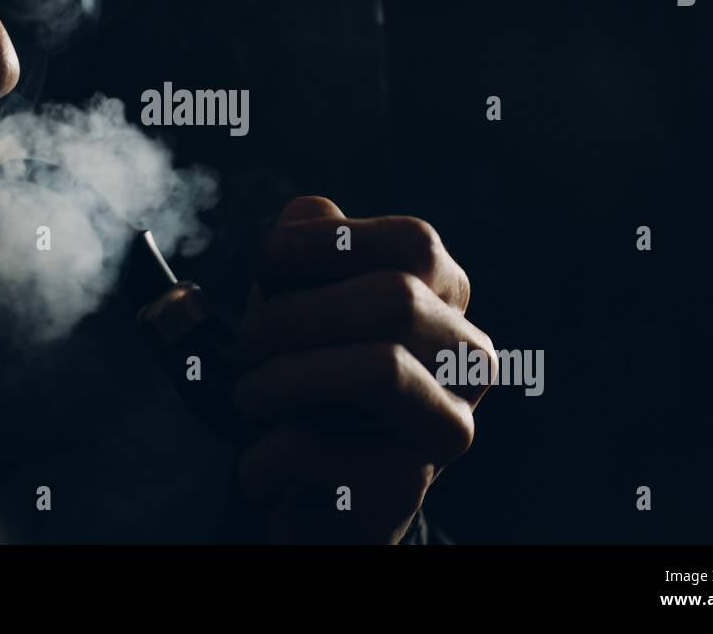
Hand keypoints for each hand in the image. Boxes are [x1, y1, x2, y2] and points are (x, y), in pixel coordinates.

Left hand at [232, 196, 495, 542]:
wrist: (314, 497)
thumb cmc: (307, 382)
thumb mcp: (297, 309)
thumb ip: (300, 256)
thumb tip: (303, 216)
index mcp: (444, 302)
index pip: (416, 244)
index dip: (335, 240)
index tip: (267, 254)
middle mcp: (466, 360)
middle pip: (395, 298)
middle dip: (294, 313)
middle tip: (246, 344)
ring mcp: (446, 427)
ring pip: (377, 370)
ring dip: (282, 378)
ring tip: (248, 396)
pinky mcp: (406, 488)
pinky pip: (319, 448)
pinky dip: (264, 454)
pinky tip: (262, 466)